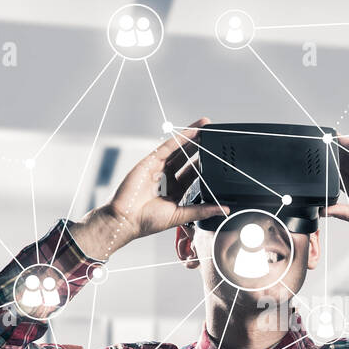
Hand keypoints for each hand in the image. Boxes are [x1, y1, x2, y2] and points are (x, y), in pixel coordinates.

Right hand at [72, 118, 226, 257]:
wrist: (125, 220)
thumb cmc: (147, 222)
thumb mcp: (180, 216)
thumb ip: (202, 211)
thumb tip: (223, 210)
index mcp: (175, 191)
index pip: (193, 175)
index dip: (205, 165)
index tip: (218, 158)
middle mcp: (167, 178)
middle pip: (188, 158)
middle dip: (201, 146)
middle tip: (215, 135)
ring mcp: (159, 168)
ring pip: (179, 149)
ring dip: (193, 137)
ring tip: (207, 127)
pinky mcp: (151, 161)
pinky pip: (169, 146)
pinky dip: (181, 137)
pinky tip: (193, 131)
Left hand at [324, 136, 348, 241]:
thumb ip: (343, 212)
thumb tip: (322, 211)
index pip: (340, 180)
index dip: (329, 172)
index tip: (315, 165)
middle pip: (346, 165)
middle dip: (333, 156)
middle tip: (319, 146)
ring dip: (342, 148)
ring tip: (328, 139)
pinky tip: (346, 142)